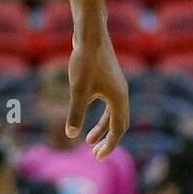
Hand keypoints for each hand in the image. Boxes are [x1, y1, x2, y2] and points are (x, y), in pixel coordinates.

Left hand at [66, 31, 128, 158]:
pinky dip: (101, 115)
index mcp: (119, 99)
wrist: (90, 36)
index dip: (109, 145)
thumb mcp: (78, 90)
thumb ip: (76, 113)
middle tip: (95, 155)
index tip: (98, 158)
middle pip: (119, 124)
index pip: (118, 130)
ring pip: (113, 114)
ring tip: (87, 140)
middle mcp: (122, 94)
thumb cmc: (85, 62)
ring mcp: (117, 87)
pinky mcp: (109, 80)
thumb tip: (71, 135)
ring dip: (102, 128)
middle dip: (107, 141)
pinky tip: (86, 115)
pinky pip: (109, 105)